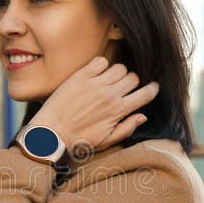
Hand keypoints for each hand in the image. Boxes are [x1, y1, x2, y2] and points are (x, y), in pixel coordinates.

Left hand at [28, 57, 159, 154]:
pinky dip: (101, 65)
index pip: (146, 94)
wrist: (51, 134)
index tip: (151, 88)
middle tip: (123, 89)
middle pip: (133, 77)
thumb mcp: (106, 141)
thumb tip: (143, 116)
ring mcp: (94, 84)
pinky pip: (100, 61)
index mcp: (118, 111)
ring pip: (119, 67)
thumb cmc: (79, 141)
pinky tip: (96, 74)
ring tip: (109, 81)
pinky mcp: (80, 77)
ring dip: (117, 73)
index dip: (152, 89)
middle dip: (132, 82)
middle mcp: (109, 95)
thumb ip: (126, 128)